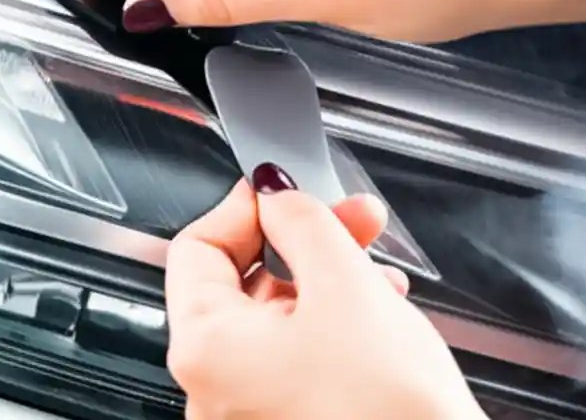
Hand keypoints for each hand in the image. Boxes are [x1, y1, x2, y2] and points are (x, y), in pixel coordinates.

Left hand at [165, 169, 485, 419]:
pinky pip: (294, 362)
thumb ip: (303, 223)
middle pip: (240, 285)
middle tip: (349, 218)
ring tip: (377, 270)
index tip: (284, 188)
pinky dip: (331, 330)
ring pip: (274, 324)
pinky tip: (377, 316)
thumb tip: (278, 193)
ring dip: (325, 283)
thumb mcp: (346, 286)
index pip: (196, 248)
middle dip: (300, 243)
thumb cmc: (389, 413)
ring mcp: (250, 413)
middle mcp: (214, 390)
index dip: (245, 208)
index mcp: (204, 348)